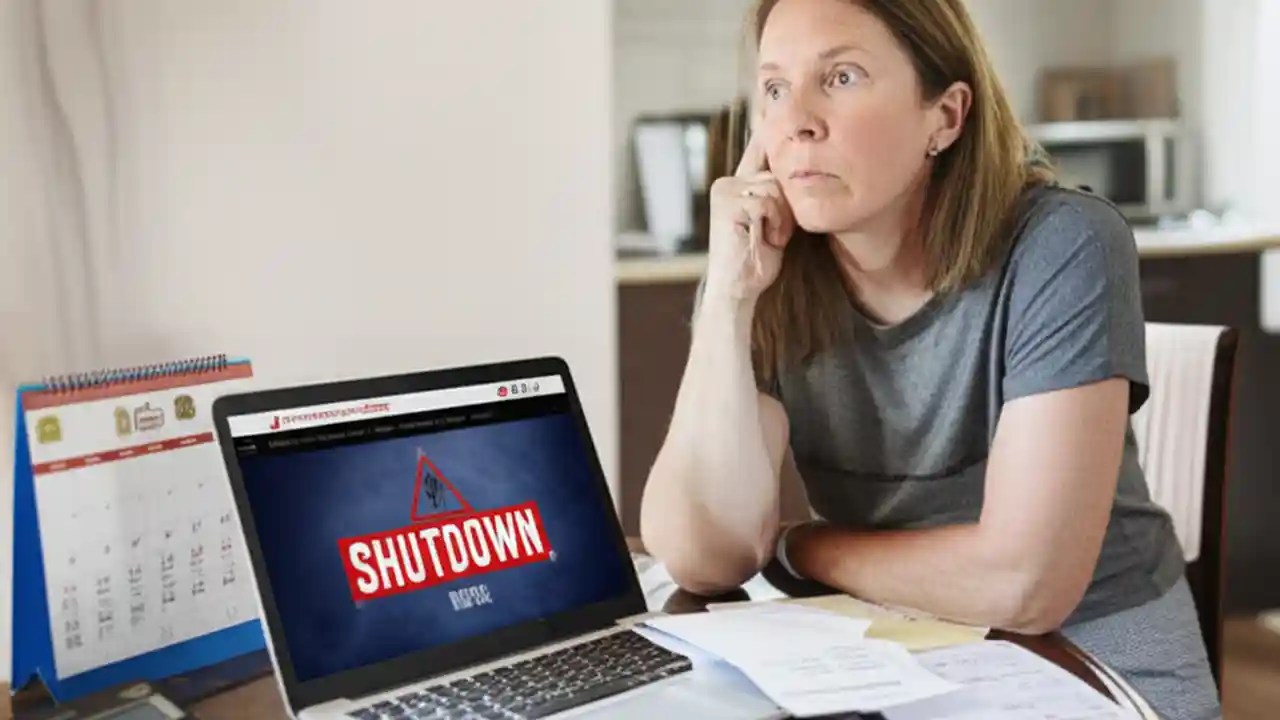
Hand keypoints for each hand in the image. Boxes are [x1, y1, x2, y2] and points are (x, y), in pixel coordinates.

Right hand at [703, 132, 795, 302]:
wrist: (738, 287)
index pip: (758, 147)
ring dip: (782, 217)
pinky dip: (776, 224)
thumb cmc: (758, 257)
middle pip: (777, 171)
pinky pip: (770, 202)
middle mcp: (728, 183)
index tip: (771, 98)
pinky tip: (765, 239)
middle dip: (785, 203)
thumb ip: (777, 194)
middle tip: (775, 232)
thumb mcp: (772, 219)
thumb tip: (802, 168)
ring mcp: (726, 192)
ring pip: (776, 187)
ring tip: (770, 237)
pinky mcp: (730, 204)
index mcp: (735, 183)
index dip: (768, 126)